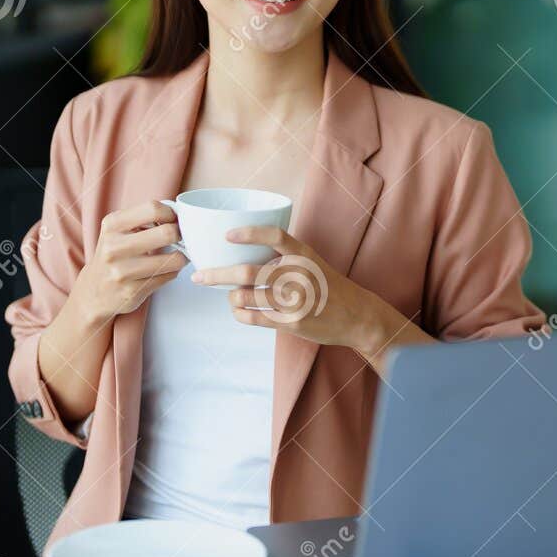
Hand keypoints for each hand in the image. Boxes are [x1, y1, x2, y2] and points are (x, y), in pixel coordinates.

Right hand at [74, 200, 188, 320]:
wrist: (93, 292)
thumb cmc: (113, 256)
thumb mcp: (117, 231)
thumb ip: (142, 219)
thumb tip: (177, 213)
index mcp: (112, 225)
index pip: (153, 209)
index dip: (171, 213)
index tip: (174, 220)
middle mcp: (114, 247)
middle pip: (167, 233)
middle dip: (180, 235)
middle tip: (180, 238)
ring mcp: (122, 271)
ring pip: (173, 259)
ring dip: (181, 257)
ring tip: (176, 256)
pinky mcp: (133, 291)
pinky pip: (169, 276)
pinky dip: (172, 272)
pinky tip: (164, 271)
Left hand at [192, 225, 422, 363]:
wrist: (357, 316)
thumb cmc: (329, 286)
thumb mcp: (313, 262)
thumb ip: (285, 256)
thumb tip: (245, 251)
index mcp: (303, 254)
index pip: (274, 236)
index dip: (249, 234)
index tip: (227, 234)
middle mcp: (298, 275)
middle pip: (247, 272)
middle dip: (217, 275)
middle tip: (199, 276)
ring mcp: (294, 301)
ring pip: (246, 297)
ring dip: (230, 297)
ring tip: (229, 296)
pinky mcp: (291, 323)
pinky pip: (254, 318)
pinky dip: (240, 314)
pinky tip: (239, 310)